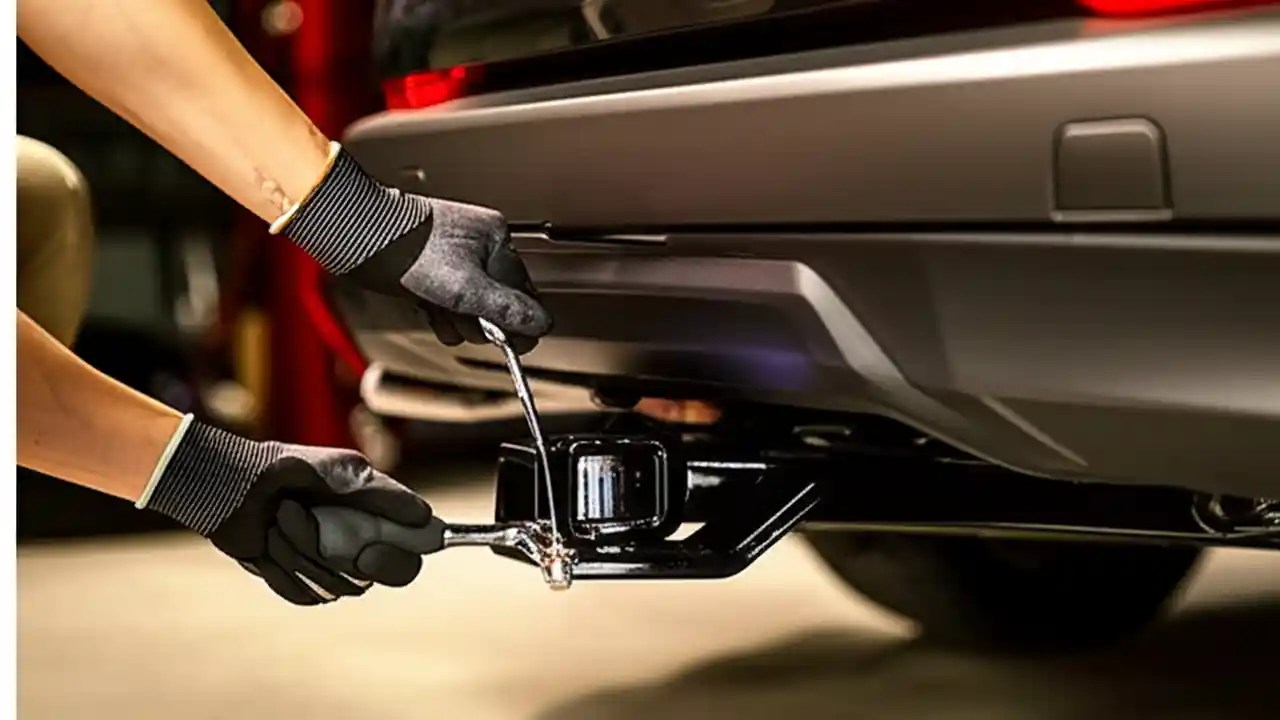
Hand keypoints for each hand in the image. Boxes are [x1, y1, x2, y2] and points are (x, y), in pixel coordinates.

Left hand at [140, 420, 433, 604]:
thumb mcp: (341, 471)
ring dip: (300, 550)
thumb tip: (425, 516)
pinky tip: (268, 543)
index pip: (410, 555)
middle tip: (321, 539)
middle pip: (370, 580)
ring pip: (330, 586)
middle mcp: (357, 546)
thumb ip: (383, 494)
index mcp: (376, 518)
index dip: (396, 560)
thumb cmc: (289, 468)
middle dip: (338, 559)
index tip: (370, 551)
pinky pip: (302, 594)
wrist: (235, 483)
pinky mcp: (297, 582)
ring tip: (281, 517)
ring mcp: (327, 568)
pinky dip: (281, 568)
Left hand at [278, 148, 550, 353]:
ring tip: (441, 314)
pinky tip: (430, 311)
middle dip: (480, 319)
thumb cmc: (404, 249)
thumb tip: (541, 324)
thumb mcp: (464, 288)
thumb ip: (505, 309)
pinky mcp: (430, 269)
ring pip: (471, 304)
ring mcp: (452, 256)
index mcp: (494, 238)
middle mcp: (477, 244)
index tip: (516, 346)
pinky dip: (441, 313)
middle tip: (465, 320)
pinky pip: (449, 301)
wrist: (355, 236)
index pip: (523, 289)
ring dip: (458, 319)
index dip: (518, 320)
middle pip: (497, 299)